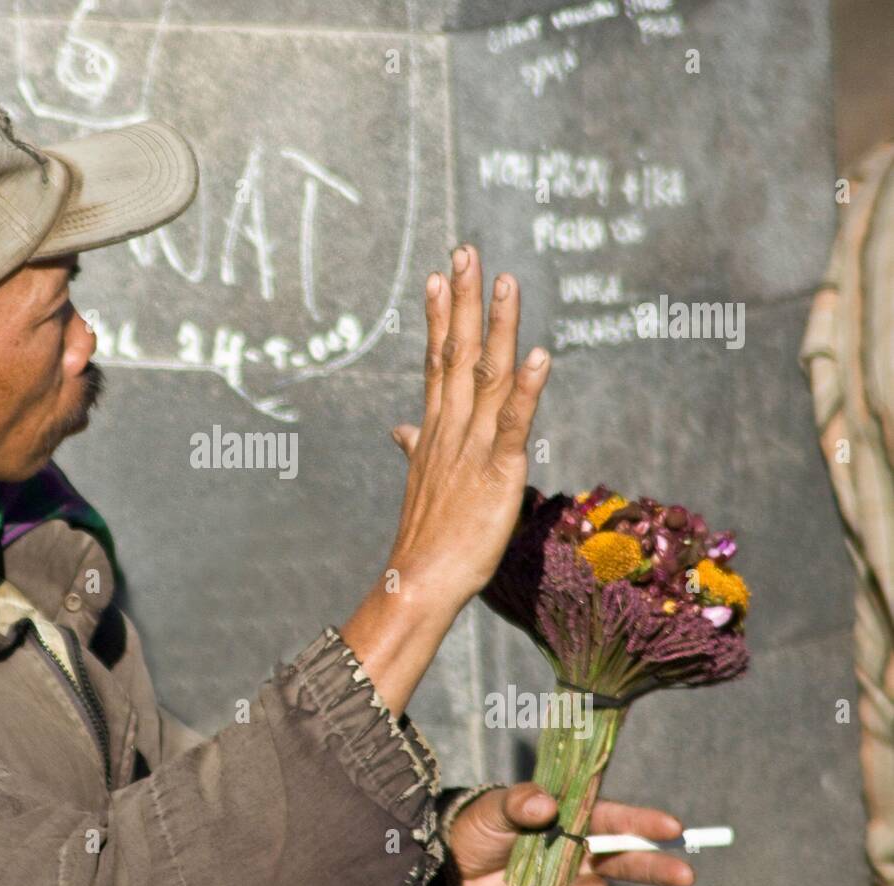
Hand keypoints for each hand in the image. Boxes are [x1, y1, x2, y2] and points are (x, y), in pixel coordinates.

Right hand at [388, 245, 550, 618]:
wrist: (420, 581)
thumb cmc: (426, 537)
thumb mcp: (420, 481)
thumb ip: (414, 447)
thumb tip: (400, 430)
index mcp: (434, 430)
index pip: (436, 361)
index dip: (439, 316)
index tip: (440, 274)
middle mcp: (449, 429)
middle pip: (455, 353)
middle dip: (462, 301)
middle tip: (467, 251)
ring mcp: (472, 447)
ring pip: (484, 376)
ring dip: (496, 327)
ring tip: (505, 282)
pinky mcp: (498, 472)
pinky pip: (513, 424)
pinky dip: (526, 389)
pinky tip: (539, 356)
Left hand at [448, 783, 695, 885]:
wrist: (450, 869)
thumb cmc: (475, 829)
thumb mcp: (492, 809)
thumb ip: (518, 802)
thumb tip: (546, 803)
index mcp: (568, 817)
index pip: (610, 817)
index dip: (641, 820)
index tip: (671, 826)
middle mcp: (577, 850)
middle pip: (625, 858)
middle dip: (656, 865)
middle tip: (684, 873)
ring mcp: (569, 882)